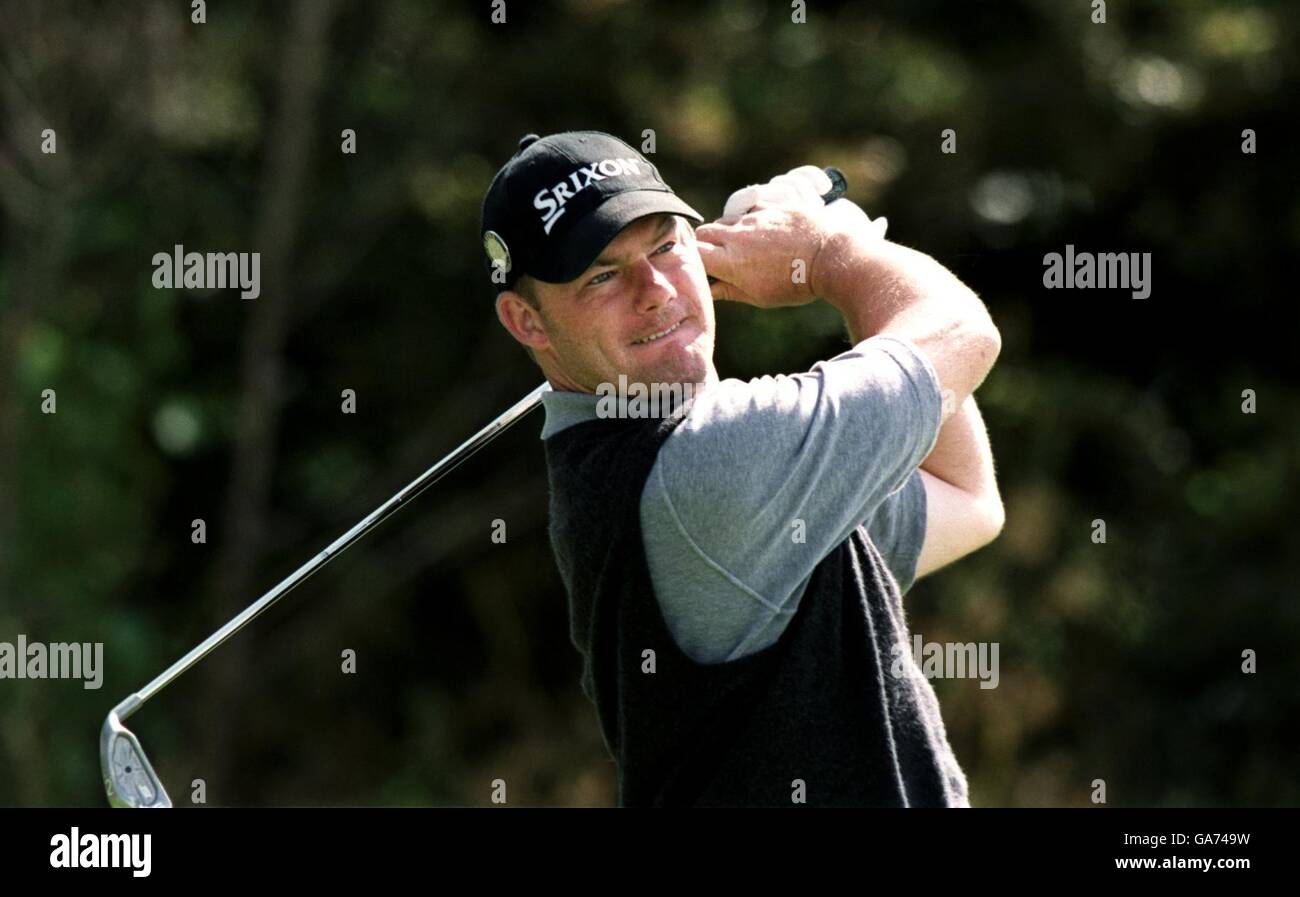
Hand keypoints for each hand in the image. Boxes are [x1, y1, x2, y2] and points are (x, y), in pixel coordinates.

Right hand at [695, 165, 885, 307]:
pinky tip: (765, 233)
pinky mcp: (771, 205)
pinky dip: (751, 219)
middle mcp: (737, 234)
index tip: (701, 269)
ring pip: (728, 219)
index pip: (694, 253)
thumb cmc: (796, 284)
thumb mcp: (761, 296)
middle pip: (705, 232)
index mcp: (730, 261)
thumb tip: (709, 290)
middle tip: (718, 257)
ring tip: (747, 247)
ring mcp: (754, 216)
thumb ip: (729, 291)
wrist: (832, 257)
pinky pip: (751, 208)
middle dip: (706, 244)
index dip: (693, 260)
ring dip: (729, 231)